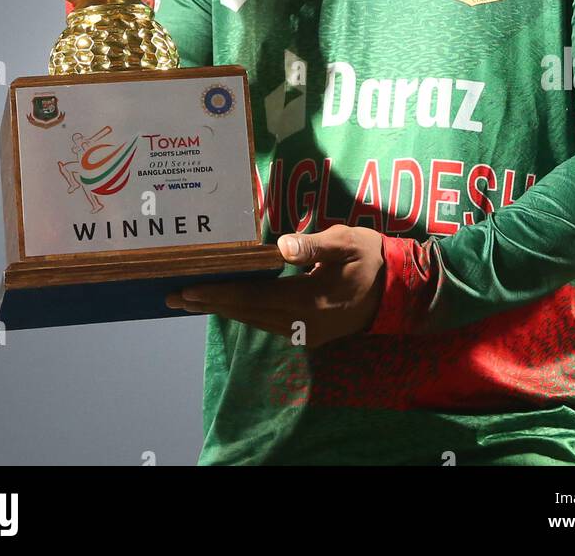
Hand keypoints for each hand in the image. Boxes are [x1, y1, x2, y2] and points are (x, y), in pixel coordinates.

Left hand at [164, 226, 386, 347]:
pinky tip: (229, 304)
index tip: (188, 289)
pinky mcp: (310, 333)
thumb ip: (313, 245)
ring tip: (192, 300)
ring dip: (223, 310)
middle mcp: (304, 324)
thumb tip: (282, 247)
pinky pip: (268, 323)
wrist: (400, 289)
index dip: (219, 293)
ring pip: (256, 321)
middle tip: (174, 296)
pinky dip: (244, 313)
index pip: (253, 298)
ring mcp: (307, 333)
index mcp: (310, 301)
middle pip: (247, 314)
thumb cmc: (371, 257)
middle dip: (209, 304)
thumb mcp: (345, 241)